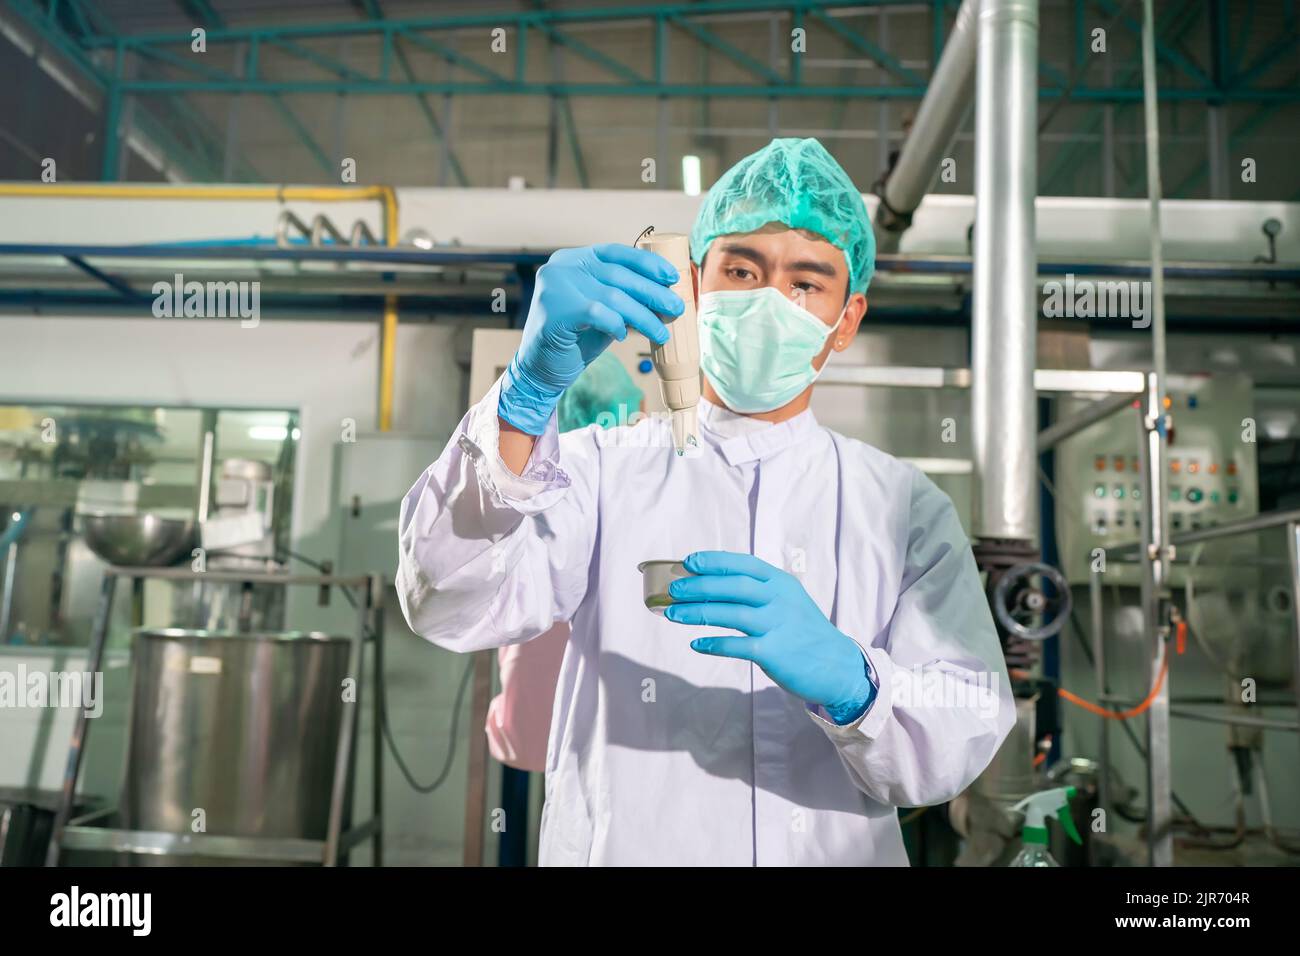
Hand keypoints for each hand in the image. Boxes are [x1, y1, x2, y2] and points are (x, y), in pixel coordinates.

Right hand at [498, 244, 681, 433]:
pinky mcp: (555, 310)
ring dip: (643, 315)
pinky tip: (624, 335)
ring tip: (661, 332)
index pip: (616, 253)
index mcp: (573, 259)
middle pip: (618, 275)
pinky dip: (616, 324)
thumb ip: (622, 296)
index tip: (671, 277)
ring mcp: (555, 286)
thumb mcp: (602, 310)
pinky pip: (599, 313)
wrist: (540, 370)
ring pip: (613, 296)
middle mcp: (562, 266)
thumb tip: (665, 294)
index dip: (647, 263)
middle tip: (676, 308)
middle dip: (652, 293)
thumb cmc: (575, 339)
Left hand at [664, 551, 875, 724]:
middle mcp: (780, 600)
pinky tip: (696, 643)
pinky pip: (737, 646)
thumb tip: (713, 584)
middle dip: (699, 586)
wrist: (837, 665)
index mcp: (781, 583)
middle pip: (733, 587)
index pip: (744, 565)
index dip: (714, 561)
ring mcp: (778, 626)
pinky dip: (714, 643)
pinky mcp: (774, 653)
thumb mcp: (788, 600)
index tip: (689, 561)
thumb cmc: (804, 631)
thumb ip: (759, 591)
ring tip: (672, 614)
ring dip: (697, 613)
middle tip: (673, 590)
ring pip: (731, 614)